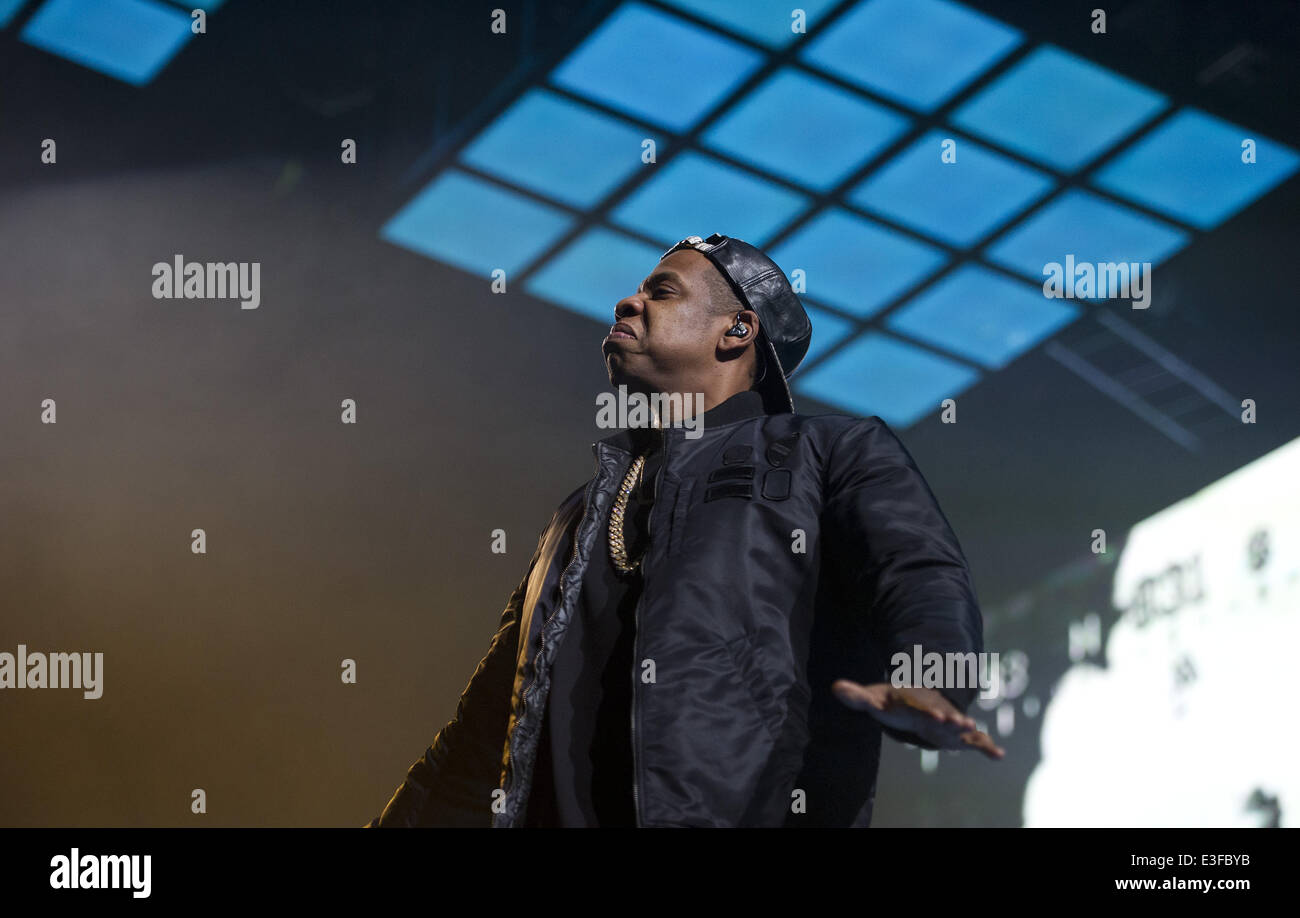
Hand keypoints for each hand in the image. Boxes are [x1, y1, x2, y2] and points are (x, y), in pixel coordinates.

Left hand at [832, 680, 1004, 759]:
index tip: (937, 715)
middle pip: (945, 715)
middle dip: (953, 719)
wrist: (919, 700)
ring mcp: (949, 721)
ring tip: (979, 732)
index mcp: (915, 701)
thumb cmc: (893, 702)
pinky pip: (976, 741)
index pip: (921, 706)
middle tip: (964, 722)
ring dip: (970, 731)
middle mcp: (936, 709)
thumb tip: (836, 687)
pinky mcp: (959, 734)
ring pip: (961, 726)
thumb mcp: (873, 699)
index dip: (929, 710)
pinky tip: (999, 756)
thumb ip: (856, 696)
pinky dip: (987, 748)